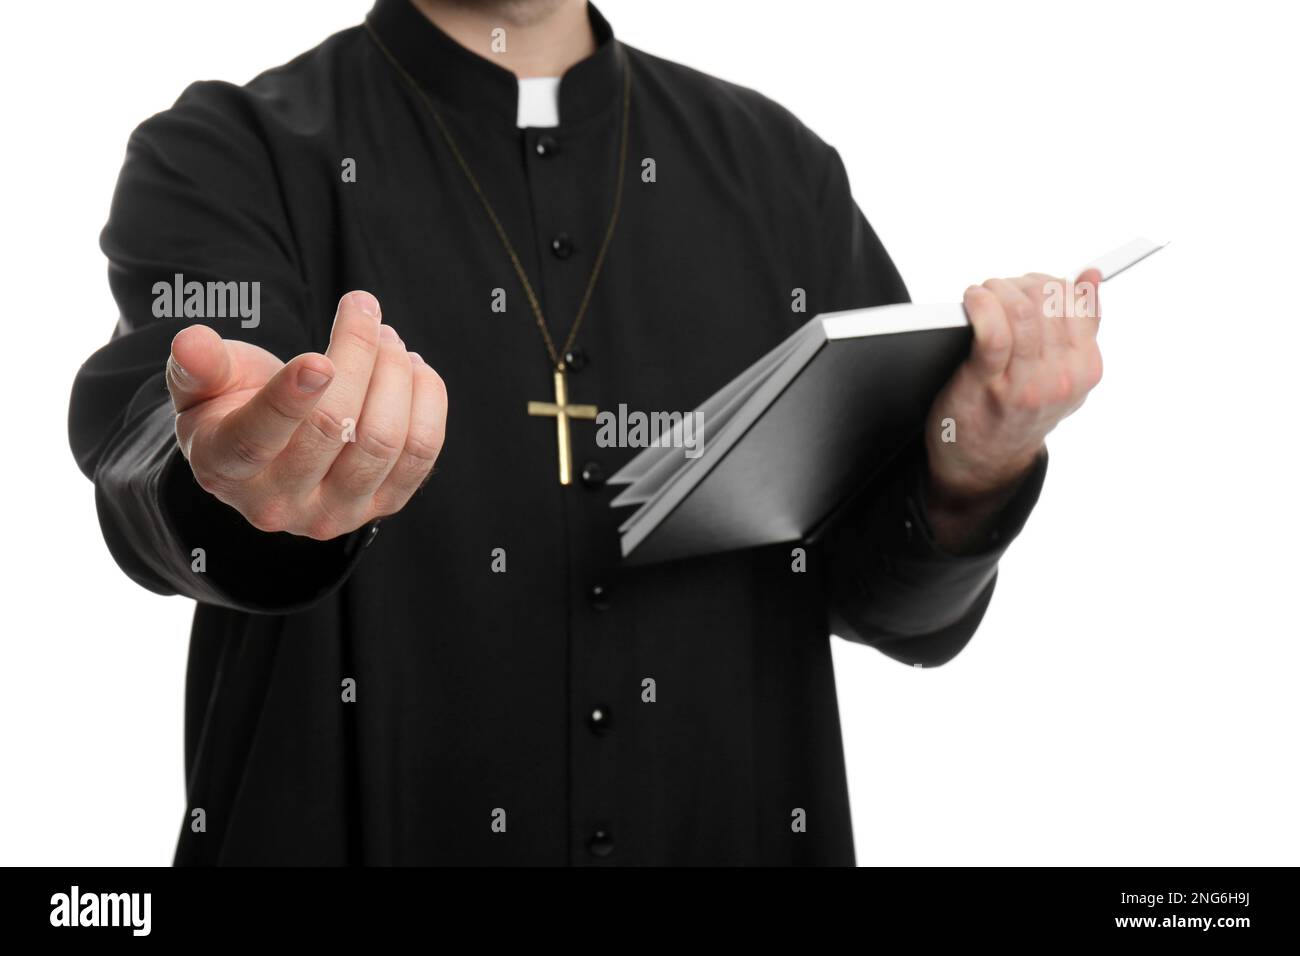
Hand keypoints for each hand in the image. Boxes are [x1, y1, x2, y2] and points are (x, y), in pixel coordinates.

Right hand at [165, 291, 446, 540]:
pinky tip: (414, 368)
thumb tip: (191, 343)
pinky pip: (421, 453)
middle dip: (356, 357)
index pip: (257, 440)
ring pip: (383, 441)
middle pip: (332, 429)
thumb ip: (197, 366)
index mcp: (225, 469)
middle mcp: (280, 504)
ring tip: (388, 337)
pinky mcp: (384, 505)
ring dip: (395, 374)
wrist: (274, 455)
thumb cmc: (231, 405)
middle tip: (363, 310)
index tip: (319, 359)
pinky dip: (427, 401)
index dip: (290, 399)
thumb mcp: (201, 385)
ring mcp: (336, 512)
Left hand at [921, 268, 1103, 548]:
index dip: (1047, 283)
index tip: (1025, 288)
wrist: (982, 464)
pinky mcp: (990, 385)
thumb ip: (1079, 327)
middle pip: (1048, 300)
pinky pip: (994, 331)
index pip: (1077, 302)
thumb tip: (1091, 276)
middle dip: (1019, 285)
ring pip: (1023, 311)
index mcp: (1086, 369)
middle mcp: (1062, 377)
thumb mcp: (1061, 373)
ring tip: (983, 293)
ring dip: (998, 290)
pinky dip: (982, 306)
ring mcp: (1028, 384)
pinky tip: (973, 300)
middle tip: (998, 290)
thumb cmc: (1015, 410)